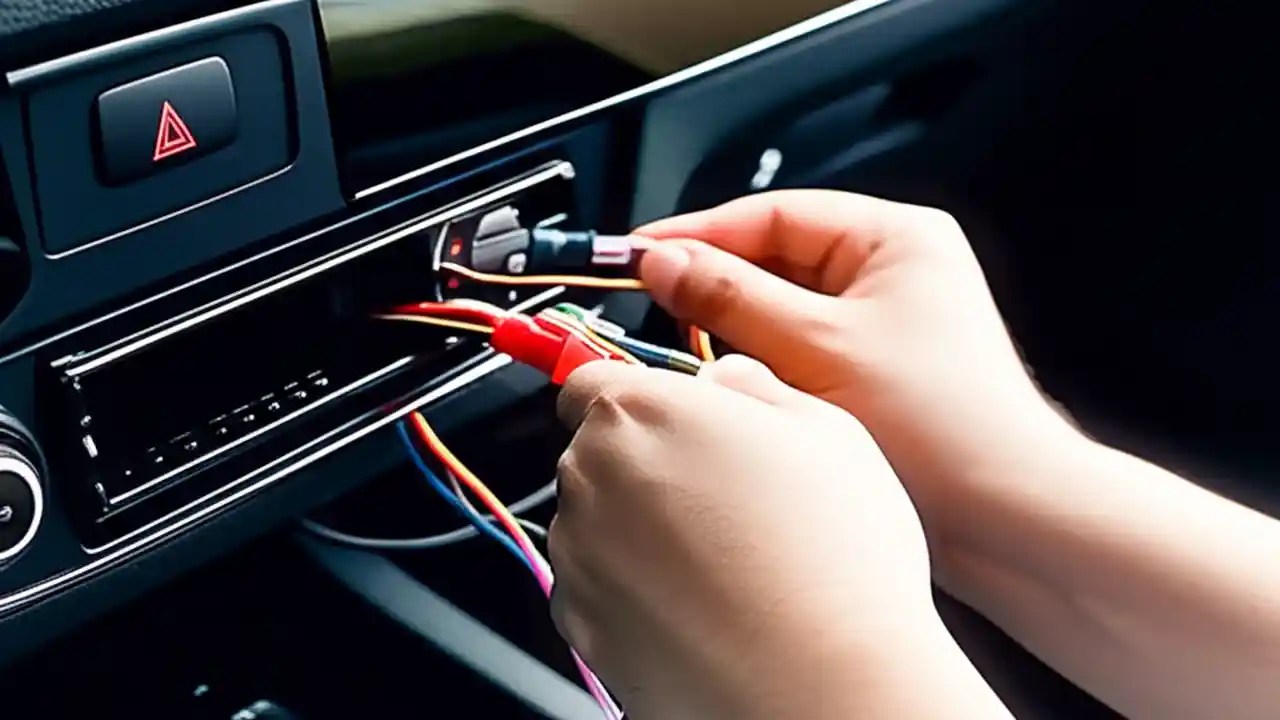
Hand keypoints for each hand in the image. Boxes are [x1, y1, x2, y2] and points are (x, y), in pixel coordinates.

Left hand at [551, 357, 999, 719]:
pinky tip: (701, 600)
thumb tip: (727, 379)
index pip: (589, 377)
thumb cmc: (833, 561)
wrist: (818, 684)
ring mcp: (578, 550)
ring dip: (640, 525)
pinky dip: (633, 586)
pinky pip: (597, 582)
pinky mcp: (578, 619)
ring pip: (598, 516)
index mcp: (640, 410)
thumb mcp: (827, 432)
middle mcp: (592, 473)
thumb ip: (757, 387)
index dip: (634, 396)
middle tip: (725, 492)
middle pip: (599, 449)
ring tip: (725, 556)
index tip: (666, 417)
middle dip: (649, 461)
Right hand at [635, 191, 1079, 543]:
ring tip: (689, 350)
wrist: (1004, 517)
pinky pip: (799, 350)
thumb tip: (664, 262)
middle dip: (715, 284)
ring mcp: (884, 323)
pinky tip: (735, 384)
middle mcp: (893, 271)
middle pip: (775, 259)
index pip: (774, 215)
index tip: (641, 254)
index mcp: (894, 238)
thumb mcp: (815, 346)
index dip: (701, 233)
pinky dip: (762, 362)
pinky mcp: (874, 372)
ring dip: (736, 328)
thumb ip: (729, 297)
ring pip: (782, 309)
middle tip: (653, 305)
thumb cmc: (939, 424)